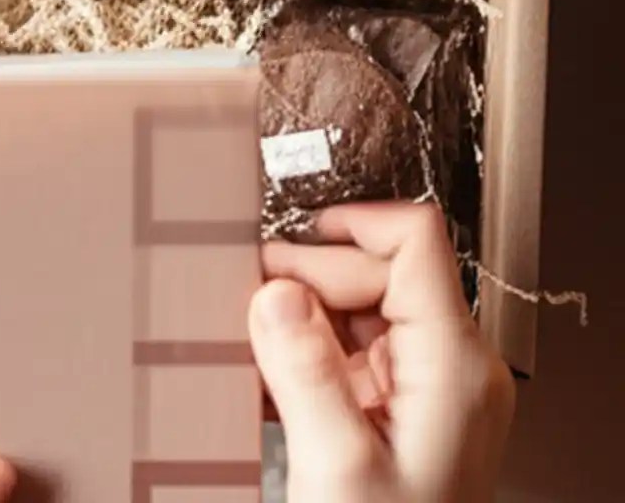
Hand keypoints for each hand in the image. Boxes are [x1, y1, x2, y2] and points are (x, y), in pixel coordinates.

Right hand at [251, 203, 514, 502]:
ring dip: (294, 320)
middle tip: (243, 302)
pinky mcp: (393, 408)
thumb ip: (304, 373)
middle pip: (373, 273)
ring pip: (353, 311)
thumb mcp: (335, 466)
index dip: (347, 229)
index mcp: (452, 366)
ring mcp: (421, 387)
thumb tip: (275, 294)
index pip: (413, 244)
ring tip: (245, 342)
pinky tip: (263, 378)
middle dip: (302, 281)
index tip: (287, 240)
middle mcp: (447, 366)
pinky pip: (343, 354)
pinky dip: (299, 356)